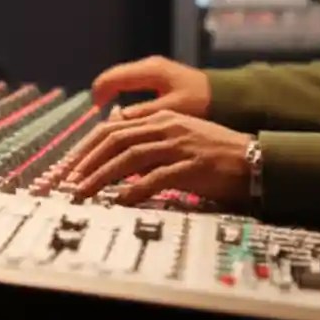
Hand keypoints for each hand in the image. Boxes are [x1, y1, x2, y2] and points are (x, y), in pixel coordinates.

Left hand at [65, 109, 252, 207]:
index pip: (113, 128)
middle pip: (115, 140)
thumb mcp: (179, 138)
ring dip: (102, 177)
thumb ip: (150, 140)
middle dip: (86, 162)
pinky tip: (120, 201)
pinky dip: (135, 190)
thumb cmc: (214, 153)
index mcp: (161, 118)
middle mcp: (167, 127)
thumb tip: (118, 152)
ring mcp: (179, 145)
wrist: (252, 159)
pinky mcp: (192, 166)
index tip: (69, 167)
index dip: (86, 147)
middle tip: (67, 182)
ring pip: (129, 158)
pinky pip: (156, 178)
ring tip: (84, 194)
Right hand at [91, 55, 211, 119]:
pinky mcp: (156, 77)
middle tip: (98, 122)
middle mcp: (147, 66)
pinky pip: (130, 84)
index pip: (112, 78)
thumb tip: (115, 119)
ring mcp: (151, 69)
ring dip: (111, 98)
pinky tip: (124, 117)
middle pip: (112, 78)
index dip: (98, 97)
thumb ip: (143, 114)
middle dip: (102, 98)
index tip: (95, 117)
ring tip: (108, 122)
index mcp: (149, 71)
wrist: (225, 95)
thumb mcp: (172, 109)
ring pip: (120, 81)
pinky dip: (122, 97)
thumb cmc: (201, 102)